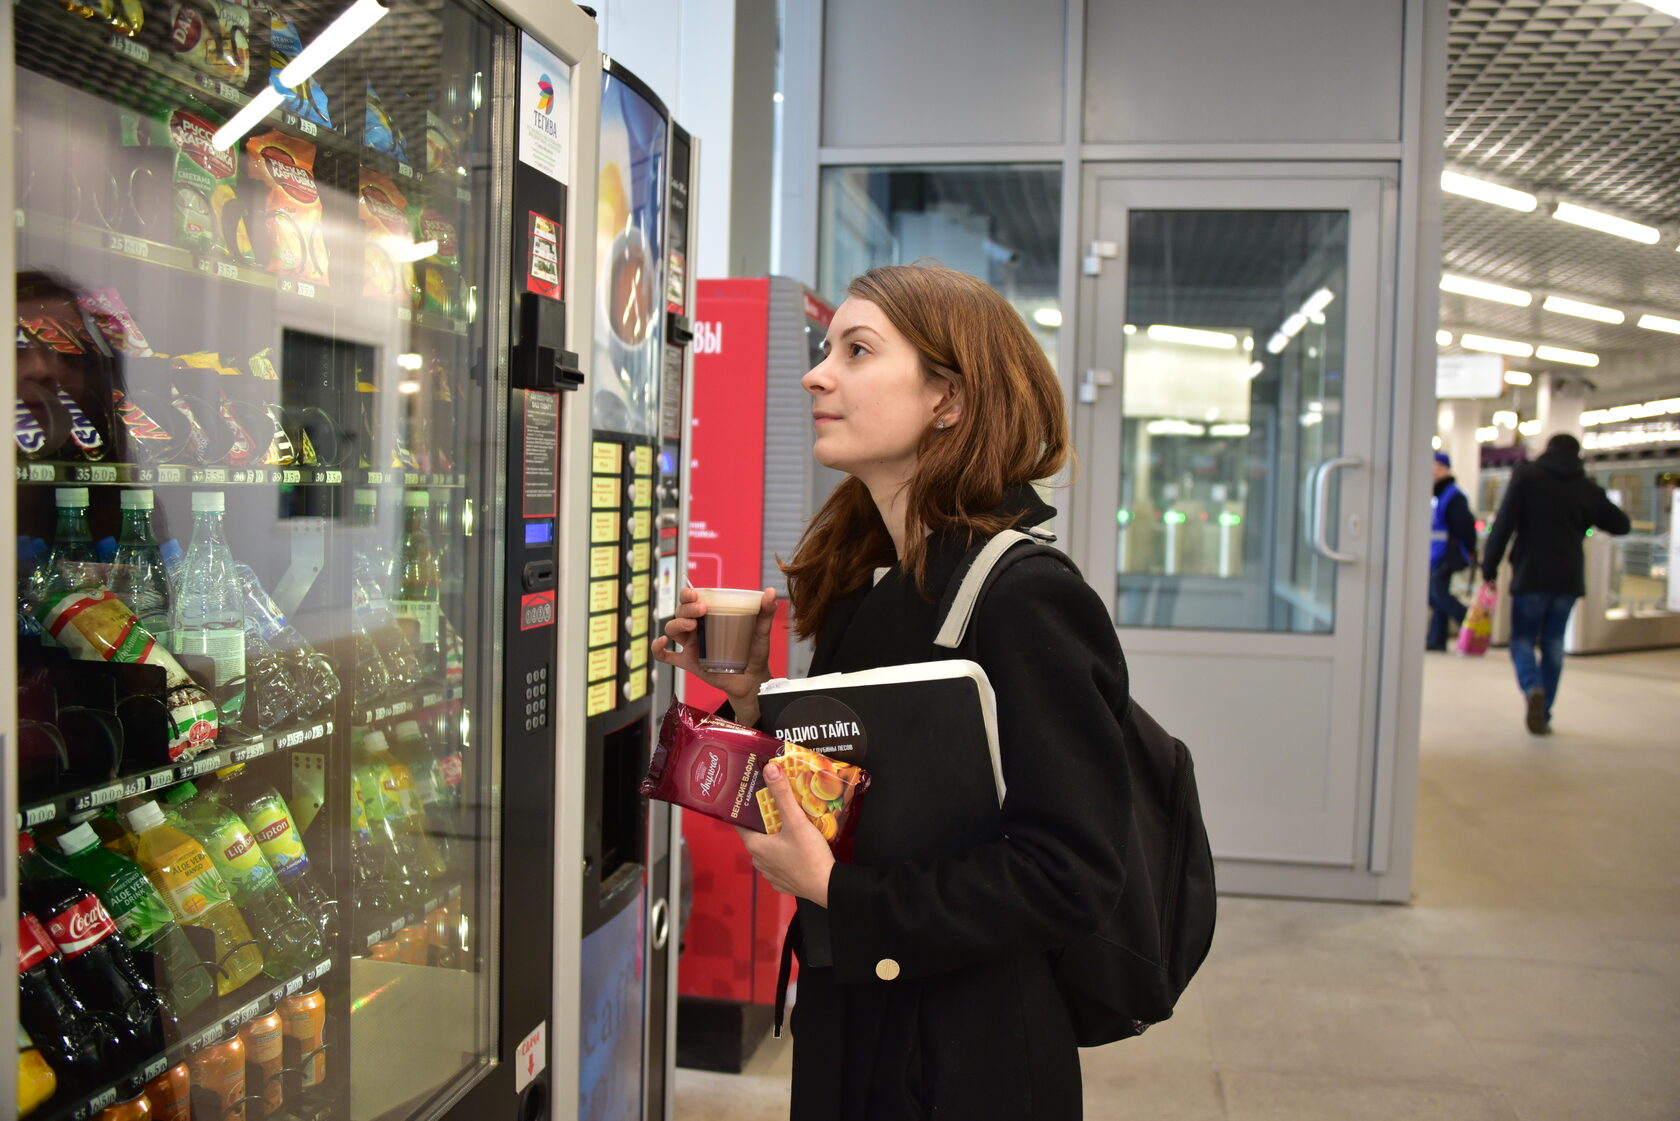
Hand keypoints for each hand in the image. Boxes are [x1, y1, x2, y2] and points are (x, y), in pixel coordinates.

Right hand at [652, 587, 777, 715]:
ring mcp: (691, 645)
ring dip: (676, 624)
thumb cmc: (754, 653)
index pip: (693, 599)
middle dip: (686, 608)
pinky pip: (666, 656)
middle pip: (681, 611)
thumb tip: (771, 592)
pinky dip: (658, 649)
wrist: (752, 680)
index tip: (695, 594)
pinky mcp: (688, 662)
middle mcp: (698, 628)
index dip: (689, 594)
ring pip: (673, 628)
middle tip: (701, 610)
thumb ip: (765, 612)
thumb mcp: (761, 631)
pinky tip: (662, 642)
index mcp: (711, 616)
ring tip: (690, 626)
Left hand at [737, 762, 834, 905]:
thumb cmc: (809, 856)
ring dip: (777, 835)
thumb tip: (770, 770)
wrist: (827, 887)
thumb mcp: (796, 821)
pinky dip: (785, 850)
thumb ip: (783, 795)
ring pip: (770, 847)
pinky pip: (780, 860)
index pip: (741, 823)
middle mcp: (758, 860)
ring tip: (790, 821)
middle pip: (758, 833)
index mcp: (756, 845)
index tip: (753, 794)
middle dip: (767, 819)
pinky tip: (798, 843)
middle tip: (778, 803)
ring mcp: (770, 873)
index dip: (746, 808)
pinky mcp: (783, 880)